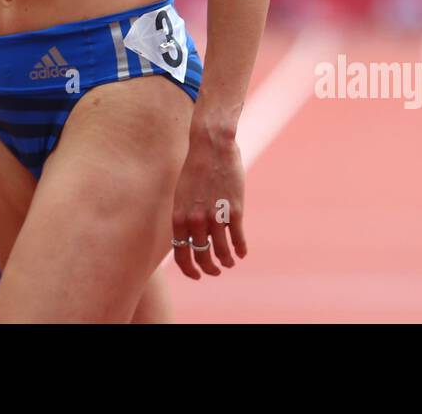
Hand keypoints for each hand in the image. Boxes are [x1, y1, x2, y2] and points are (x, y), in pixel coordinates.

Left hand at [170, 126, 245, 279]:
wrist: (212, 146)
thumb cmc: (196, 168)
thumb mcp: (182, 195)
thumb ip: (185, 216)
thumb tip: (190, 237)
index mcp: (179, 217)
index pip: (182, 255)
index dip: (190, 270)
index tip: (197, 274)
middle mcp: (195, 220)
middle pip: (202, 258)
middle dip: (209, 269)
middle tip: (215, 270)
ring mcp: (215, 217)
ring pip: (221, 252)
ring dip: (226, 261)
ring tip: (230, 262)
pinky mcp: (235, 211)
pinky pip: (238, 239)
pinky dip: (240, 249)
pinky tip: (242, 253)